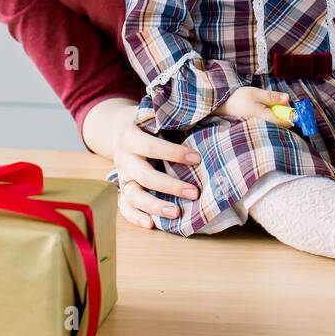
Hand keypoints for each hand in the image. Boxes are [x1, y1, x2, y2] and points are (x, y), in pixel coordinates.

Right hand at [107, 103, 202, 230]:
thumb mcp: (155, 111)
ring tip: (176, 213)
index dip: (173, 153)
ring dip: (154, 205)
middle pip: (144, 175)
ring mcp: (121, 175)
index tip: (197, 158)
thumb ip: (176, 116)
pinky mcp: (122, 188)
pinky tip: (152, 224)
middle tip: (194, 193)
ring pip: (133, 195)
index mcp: (128, 134)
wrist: (118, 127)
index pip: (150, 146)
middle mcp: (122, 157)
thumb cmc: (148, 118)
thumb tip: (217, 114)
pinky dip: (135, 217)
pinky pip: (124, 207)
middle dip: (170, 186)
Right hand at [215, 86, 293, 127]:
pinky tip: (264, 111)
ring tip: (268, 106)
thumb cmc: (239, 99)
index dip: (290, 115)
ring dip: (276, 115)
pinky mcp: (257, 128)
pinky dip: (270, 118)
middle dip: (283, 114)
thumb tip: (287, 98)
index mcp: (263, 117)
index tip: (287, 107)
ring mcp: (259, 128)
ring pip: (275, 124)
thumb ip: (272, 96)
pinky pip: (269, 124)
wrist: (223, 106)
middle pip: (281, 124)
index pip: (284, 122)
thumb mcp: (256, 93)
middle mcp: (262, 126)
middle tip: (278, 103)